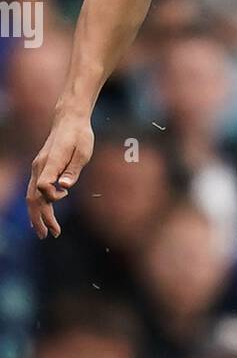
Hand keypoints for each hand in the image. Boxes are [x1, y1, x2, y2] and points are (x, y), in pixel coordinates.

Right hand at [27, 111, 93, 237]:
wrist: (69, 121)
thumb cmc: (79, 136)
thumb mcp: (83, 152)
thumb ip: (73, 170)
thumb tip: (65, 188)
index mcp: (51, 162)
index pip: (42, 184)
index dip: (50, 195)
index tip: (64, 196)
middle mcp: (40, 167)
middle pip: (33, 197)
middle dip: (39, 218)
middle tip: (48, 236)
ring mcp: (38, 169)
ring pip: (32, 197)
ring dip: (38, 216)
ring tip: (48, 233)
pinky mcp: (41, 170)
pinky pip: (35, 192)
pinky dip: (38, 206)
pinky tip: (44, 217)